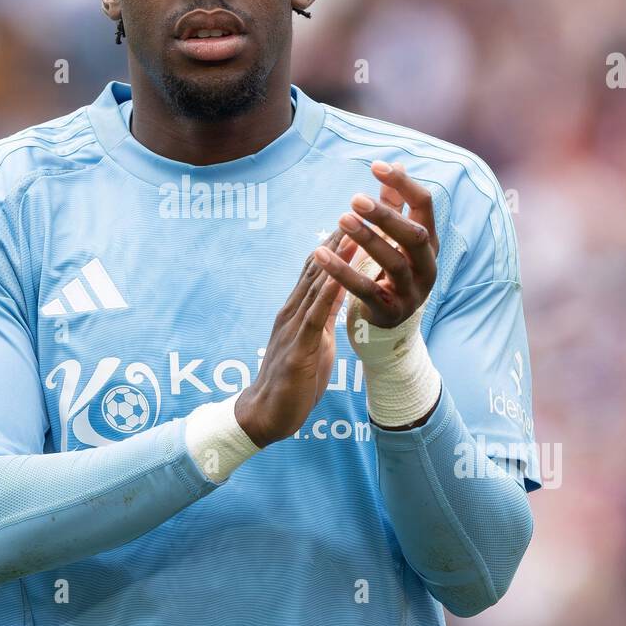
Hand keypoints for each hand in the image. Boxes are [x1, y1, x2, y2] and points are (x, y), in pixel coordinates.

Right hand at [235, 229, 357, 447]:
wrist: (265, 414)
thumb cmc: (292, 381)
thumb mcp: (313, 342)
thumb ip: (322, 318)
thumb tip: (337, 298)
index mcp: (297, 311)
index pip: (316, 269)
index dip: (335, 243)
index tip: (355, 218)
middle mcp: (292, 311)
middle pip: (316, 267)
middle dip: (338, 238)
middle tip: (359, 210)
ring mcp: (293, 327)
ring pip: (316, 284)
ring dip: (336, 257)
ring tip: (355, 230)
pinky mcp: (298, 347)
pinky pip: (316, 315)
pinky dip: (329, 293)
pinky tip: (342, 277)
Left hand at [314, 161, 437, 330]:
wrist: (392, 321)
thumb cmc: (393, 270)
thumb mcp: (397, 238)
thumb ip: (395, 205)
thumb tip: (395, 164)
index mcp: (430, 242)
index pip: (425, 206)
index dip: (403, 184)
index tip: (376, 166)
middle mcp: (427, 265)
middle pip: (414, 235)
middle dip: (386, 216)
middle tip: (355, 198)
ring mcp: (412, 291)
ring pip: (393, 263)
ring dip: (367, 239)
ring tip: (342, 219)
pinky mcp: (391, 312)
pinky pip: (367, 290)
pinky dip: (343, 272)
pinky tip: (322, 255)